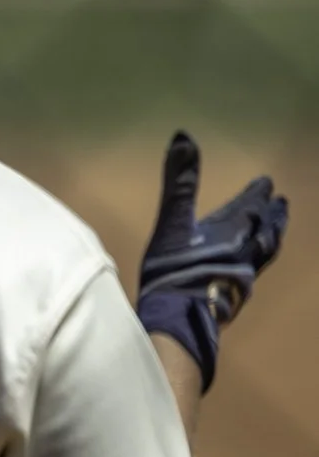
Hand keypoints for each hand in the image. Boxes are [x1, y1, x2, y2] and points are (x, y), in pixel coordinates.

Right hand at [136, 131, 287, 389]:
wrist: (182, 320)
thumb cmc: (174, 271)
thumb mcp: (172, 221)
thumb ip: (179, 182)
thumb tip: (183, 135)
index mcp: (231, 230)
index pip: (251, 206)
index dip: (258, 193)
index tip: (268, 181)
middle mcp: (243, 251)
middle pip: (266, 230)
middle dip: (273, 216)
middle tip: (283, 204)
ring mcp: (242, 276)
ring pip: (265, 253)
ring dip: (272, 238)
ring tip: (276, 232)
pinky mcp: (234, 297)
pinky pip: (253, 273)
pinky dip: (257, 262)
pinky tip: (250, 268)